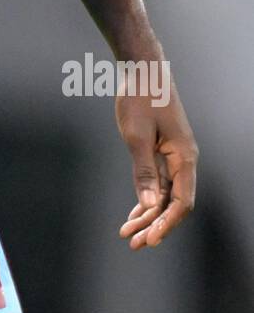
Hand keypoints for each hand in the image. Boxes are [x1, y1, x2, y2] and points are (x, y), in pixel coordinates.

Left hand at [115, 58, 197, 248]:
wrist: (142, 68)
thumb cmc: (140, 97)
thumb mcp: (137, 136)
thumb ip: (144, 172)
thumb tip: (151, 205)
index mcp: (185, 157)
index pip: (182, 202)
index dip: (167, 224)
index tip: (150, 240)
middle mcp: (183, 160)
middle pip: (173, 203)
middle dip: (154, 225)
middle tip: (133, 244)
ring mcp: (173, 156)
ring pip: (164, 195)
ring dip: (148, 215)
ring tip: (128, 234)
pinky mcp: (161, 151)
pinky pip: (158, 182)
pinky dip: (146, 198)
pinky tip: (134, 214)